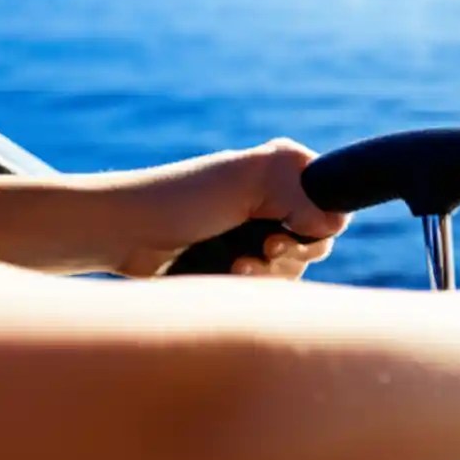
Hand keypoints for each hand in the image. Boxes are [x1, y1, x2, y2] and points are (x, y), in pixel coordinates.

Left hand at [114, 139, 349, 278]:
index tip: (288, 228)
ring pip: (296, 269)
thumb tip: (333, 225)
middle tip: (266, 247)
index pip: (333, 202)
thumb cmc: (182, 198)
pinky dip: (254, 285)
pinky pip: (269, 287)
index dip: (320, 223)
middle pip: (319, 241)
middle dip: (294, 251)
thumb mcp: (247, 182)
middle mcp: (275, 203)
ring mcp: (257, 237)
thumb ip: (300, 196)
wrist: (126, 234)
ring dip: (270, 272)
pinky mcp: (240, 267)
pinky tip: (229, 274)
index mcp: (283, 172)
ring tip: (237, 265)